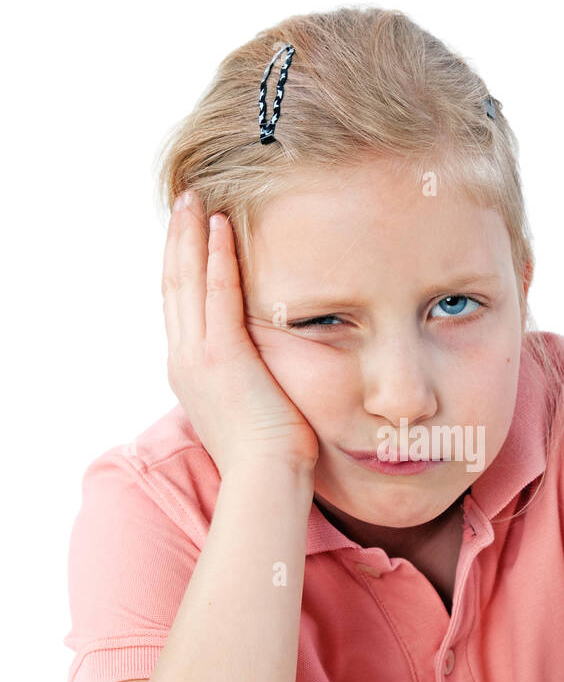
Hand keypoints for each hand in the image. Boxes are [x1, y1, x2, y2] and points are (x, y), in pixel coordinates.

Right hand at [163, 190, 319, 478]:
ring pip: (188, 282)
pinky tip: (222, 227)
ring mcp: (199, 357)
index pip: (181, 307)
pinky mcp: (223, 357)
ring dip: (192, 237)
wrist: (266, 481)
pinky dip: (217, 258)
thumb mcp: (250, 410)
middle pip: (174, 286)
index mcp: (189, 372)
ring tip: (197, 201)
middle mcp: (185, 360)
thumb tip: (265, 372)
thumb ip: (249, 382)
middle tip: (185, 202)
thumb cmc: (270, 456)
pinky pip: (217, 295)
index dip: (182, 266)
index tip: (189, 234)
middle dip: (179, 241)